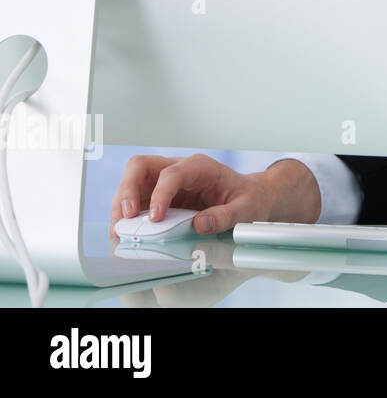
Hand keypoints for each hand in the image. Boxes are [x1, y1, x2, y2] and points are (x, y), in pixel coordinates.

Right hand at [109, 153, 320, 238]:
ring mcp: (165, 182)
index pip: (171, 173)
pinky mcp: (159, 197)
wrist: (251, 197)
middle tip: (126, 219)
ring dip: (121, 206)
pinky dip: (126, 217)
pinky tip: (126, 234)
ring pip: (131, 183)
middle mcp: (178, 169)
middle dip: (127, 190)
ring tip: (120, 232)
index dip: (160, 194)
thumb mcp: (247, 208)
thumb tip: (199, 225)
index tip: (155, 218)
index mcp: (200, 167)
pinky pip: (135, 201)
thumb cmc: (249, 199)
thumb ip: (226, 216)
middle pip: (140, 167)